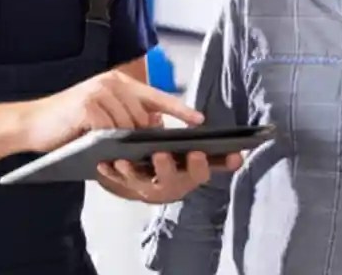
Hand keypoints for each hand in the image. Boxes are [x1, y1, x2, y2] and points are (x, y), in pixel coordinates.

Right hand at [20, 70, 203, 152]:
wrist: (32, 123)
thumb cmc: (70, 123)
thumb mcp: (102, 114)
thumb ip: (127, 115)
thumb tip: (155, 126)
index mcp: (118, 82)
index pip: (157, 95)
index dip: (179, 109)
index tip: (200, 120)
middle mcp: (111, 82)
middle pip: (144, 115)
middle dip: (144, 136)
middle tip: (139, 151)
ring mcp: (98, 92)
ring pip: (128, 125)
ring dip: (124, 142)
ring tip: (115, 150)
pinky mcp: (87, 107)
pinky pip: (109, 130)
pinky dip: (108, 142)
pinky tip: (100, 147)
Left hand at [97, 151, 244, 203]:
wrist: (154, 178)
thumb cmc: (180, 163)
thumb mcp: (199, 159)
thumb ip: (219, 158)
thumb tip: (239, 156)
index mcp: (191, 176)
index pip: (201, 174)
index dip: (201, 165)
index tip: (198, 153)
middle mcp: (171, 186)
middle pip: (170, 180)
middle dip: (166, 168)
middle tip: (160, 155)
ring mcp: (148, 187)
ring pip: (140, 183)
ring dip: (132, 173)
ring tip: (124, 160)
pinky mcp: (127, 186)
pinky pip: (117, 182)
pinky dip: (110, 173)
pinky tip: (102, 162)